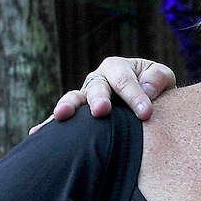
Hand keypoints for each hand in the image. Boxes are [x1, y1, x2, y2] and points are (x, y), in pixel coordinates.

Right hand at [29, 57, 176, 133]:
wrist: (148, 104)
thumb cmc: (155, 89)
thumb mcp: (163, 78)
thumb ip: (158, 78)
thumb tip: (147, 88)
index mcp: (118, 68)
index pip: (124, 80)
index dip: (135, 96)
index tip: (146, 114)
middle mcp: (98, 80)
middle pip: (96, 87)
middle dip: (98, 98)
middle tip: (102, 111)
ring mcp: (85, 97)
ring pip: (74, 99)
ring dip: (69, 106)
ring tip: (62, 115)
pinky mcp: (78, 116)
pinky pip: (65, 120)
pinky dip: (50, 125)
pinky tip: (37, 133)